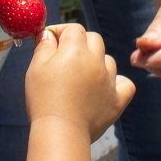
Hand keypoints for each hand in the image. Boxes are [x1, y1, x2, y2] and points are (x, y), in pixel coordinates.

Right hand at [24, 24, 134, 140]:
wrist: (60, 131)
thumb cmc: (44, 98)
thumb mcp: (36, 68)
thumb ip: (44, 47)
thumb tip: (49, 34)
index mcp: (76, 50)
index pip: (74, 29)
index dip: (61, 32)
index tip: (51, 42)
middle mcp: (97, 61)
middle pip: (94, 39)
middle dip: (80, 43)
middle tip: (65, 57)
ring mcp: (109, 80)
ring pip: (108, 61)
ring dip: (97, 63)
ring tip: (81, 78)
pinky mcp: (117, 100)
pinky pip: (125, 84)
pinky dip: (117, 83)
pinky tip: (105, 88)